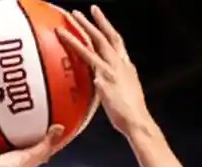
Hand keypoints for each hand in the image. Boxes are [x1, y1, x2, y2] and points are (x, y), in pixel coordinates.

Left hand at [56, 5, 151, 136]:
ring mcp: (111, 72)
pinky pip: (88, 63)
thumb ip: (110, 81)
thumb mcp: (122, 91)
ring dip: (79, 33)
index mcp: (126, 65)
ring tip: (65, 25)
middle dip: (93, 23)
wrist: (137, 121)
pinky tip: (64, 45)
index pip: (115, 40)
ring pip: (93, 47)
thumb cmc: (129, 112)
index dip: (106, 26)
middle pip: (104, 37)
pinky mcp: (104, 82)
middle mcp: (119, 64)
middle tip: (80, 11)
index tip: (96, 14)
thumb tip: (99, 79)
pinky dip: (78, 52)